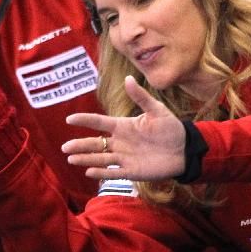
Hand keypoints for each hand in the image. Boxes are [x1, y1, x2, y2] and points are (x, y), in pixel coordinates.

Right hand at [62, 76, 184, 179]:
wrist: (185, 150)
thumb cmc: (171, 128)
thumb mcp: (156, 110)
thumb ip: (140, 97)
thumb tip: (128, 79)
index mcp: (123, 126)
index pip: (99, 122)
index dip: (84, 120)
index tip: (69, 119)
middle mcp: (120, 142)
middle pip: (95, 144)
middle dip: (79, 145)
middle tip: (65, 147)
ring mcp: (124, 157)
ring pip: (101, 158)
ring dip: (86, 159)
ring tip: (71, 159)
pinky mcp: (132, 171)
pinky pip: (113, 172)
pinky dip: (101, 172)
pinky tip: (89, 172)